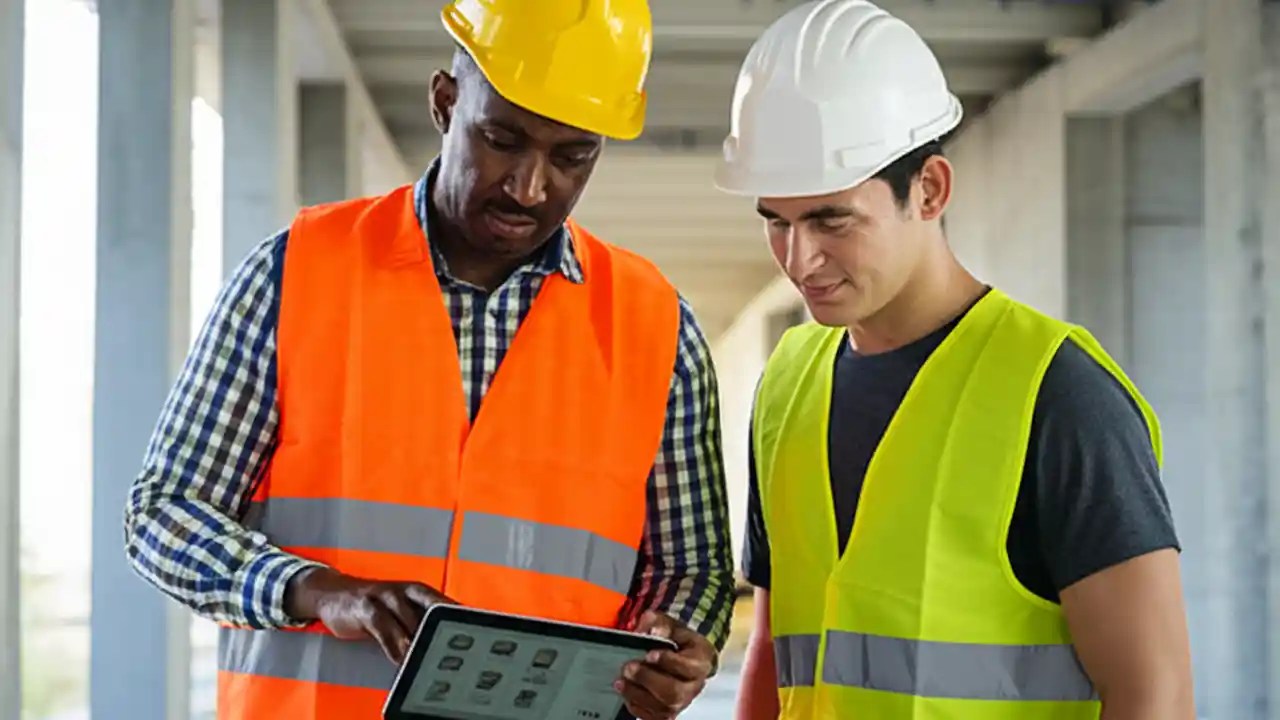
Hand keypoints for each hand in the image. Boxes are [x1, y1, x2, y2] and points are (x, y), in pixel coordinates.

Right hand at [284, 567, 454, 665]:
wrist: (334, 594)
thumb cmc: (375, 607)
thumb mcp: (401, 613)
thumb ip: (421, 626)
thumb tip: (447, 648)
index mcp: (421, 593)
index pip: (449, 607)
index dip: (464, 621)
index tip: (479, 638)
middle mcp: (407, 591)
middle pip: (434, 611)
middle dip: (445, 631)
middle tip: (458, 651)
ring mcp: (386, 596)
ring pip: (410, 619)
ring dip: (421, 642)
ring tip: (432, 660)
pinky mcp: (366, 606)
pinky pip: (383, 626)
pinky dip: (393, 644)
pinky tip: (400, 659)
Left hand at [615, 611, 716, 719]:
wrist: (682, 656)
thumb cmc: (677, 640)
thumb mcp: (671, 625)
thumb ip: (659, 624)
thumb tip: (652, 630)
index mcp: (700, 662)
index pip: (688, 667)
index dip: (668, 662)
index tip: (650, 654)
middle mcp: (694, 686)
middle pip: (674, 692)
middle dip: (648, 680)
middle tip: (629, 667)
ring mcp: (682, 702)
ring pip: (663, 708)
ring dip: (637, 695)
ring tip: (620, 681)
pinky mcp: (668, 712)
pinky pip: (654, 717)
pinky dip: (637, 707)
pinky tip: (626, 693)